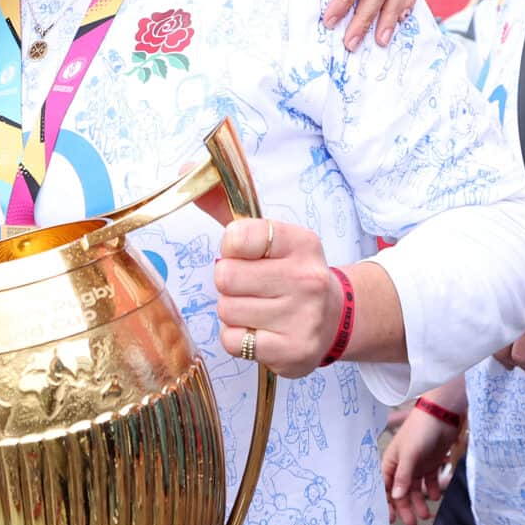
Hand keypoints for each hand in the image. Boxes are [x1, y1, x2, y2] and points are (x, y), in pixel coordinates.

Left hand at [215, 218, 340, 376]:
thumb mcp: (272, 237)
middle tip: (250, 286)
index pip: (237, 237)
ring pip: (226, 309)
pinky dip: (238, 337)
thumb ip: (227, 208)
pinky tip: (260, 330)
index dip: (231, 248)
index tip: (246, 255)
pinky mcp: (292, 351)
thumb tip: (189, 173)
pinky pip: (233, 341)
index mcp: (301, 243)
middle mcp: (306, 278)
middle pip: (225, 276)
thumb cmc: (292, 273)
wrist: (334, 317)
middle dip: (228, 283)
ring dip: (233, 311)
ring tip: (258, 308)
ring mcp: (302, 317)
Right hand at [382, 405, 462, 524]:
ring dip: (420, 503)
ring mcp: (417, 465)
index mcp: (391, 463)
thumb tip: (395, 497)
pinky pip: (430, 481)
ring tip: (426, 516)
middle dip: (406, 508)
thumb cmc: (420, 431)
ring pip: (416, 489)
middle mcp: (402, 466)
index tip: (392, 519)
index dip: (388, 503)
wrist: (441, 415)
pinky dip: (433, 490)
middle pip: (402, 492)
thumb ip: (403, 477)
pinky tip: (436, 497)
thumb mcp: (409, 455)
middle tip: (413, 523)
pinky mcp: (431, 463)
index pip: (385, 488)